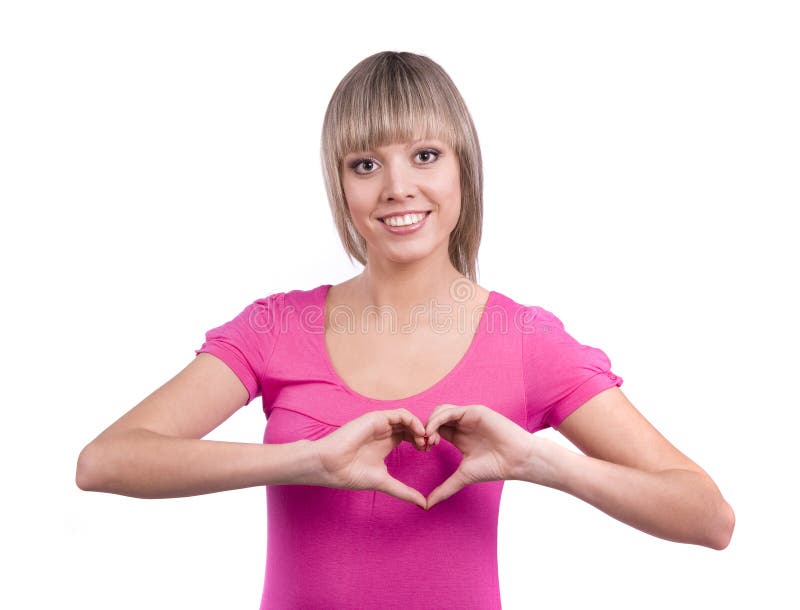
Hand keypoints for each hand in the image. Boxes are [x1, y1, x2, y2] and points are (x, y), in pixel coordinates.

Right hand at [312, 408, 429, 508]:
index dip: (422, 442)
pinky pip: (400, 414)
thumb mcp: (384, 482)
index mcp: (386, 442)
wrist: (330, 466)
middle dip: (424, 434)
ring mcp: (380, 423)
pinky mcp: (376, 418)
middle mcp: (384, 431)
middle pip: (411, 425)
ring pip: (407, 418)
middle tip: (430, 446)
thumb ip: (404, 491)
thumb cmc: (351, 474)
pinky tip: (418, 434)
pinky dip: (412, 421)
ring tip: (425, 441)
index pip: (410, 436)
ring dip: (419, 427)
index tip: (428, 453)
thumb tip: (423, 504)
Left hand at [423, 403, 535, 508]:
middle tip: (424, 445)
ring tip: (429, 439)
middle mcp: (462, 425)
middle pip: (435, 418)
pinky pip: (450, 411)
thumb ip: (445, 488)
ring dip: (430, 422)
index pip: (435, 430)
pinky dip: (438, 419)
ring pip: (440, 410)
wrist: (516, 460)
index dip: (426, 437)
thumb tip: (427, 505)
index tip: (424, 450)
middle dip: (425, 428)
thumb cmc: (494, 467)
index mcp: (458, 437)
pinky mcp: (474, 411)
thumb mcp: (463, 477)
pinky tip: (434, 432)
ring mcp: (468, 417)